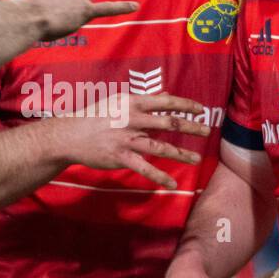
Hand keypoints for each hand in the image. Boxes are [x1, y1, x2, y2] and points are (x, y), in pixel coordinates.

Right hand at [54, 92, 209, 188]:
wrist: (70, 135)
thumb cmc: (95, 116)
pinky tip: (172, 183)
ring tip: (196, 158)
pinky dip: (159, 176)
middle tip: (207, 130)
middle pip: (168, 122)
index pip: (165, 101)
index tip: (201, 109)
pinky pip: (144, 168)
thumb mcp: (118, 102)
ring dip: (180, 153)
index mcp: (133, 103)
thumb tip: (165, 94)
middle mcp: (132, 119)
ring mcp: (127, 139)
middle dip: (190, 126)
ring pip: (160, 146)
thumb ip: (143, 101)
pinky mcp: (121, 157)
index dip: (185, 104)